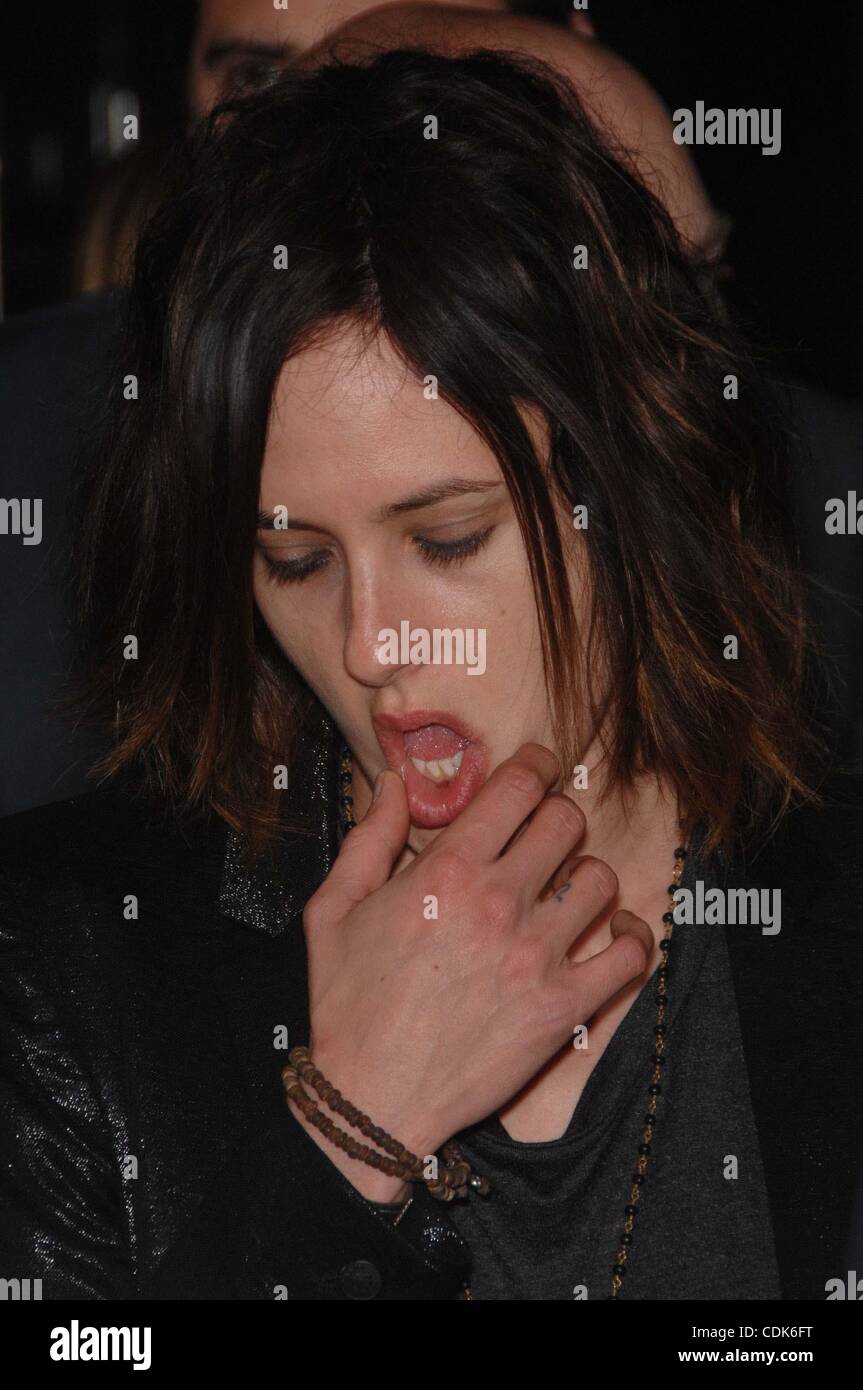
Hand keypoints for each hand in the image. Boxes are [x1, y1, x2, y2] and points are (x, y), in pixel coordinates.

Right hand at [290, 743, 652, 1200]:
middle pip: (566, 821)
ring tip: (567, 889)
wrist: (371, 1097)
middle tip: (545, 833)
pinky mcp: (563, 1007)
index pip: (518, 787)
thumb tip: (392, 783)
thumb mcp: (335, 909)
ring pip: (601, 879)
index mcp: (446, 872)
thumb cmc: (346, 1003)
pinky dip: (631, 936)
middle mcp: (498, 904)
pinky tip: (611, 933)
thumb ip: (368, 838)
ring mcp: (537, 957)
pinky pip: (630, 953)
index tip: (537, 768)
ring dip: (587, 875)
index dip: (535, 765)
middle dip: (557, 816)